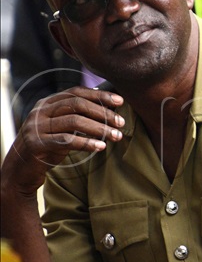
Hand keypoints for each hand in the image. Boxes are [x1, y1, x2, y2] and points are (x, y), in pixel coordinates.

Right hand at [2, 87, 123, 194]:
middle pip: (77, 105)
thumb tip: (110, 108)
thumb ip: (78, 116)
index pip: (76, 92)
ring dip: (99, 128)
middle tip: (121, 122)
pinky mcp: (36, 144)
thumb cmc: (48, 145)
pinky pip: (66, 140)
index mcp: (48, 103)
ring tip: (117, 136)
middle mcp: (40, 111)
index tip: (120, 101)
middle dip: (103, 113)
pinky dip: (86, 143)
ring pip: (74, 121)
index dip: (99, 95)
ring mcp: (36, 127)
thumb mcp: (62, 127)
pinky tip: (101, 146)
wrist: (20, 168)